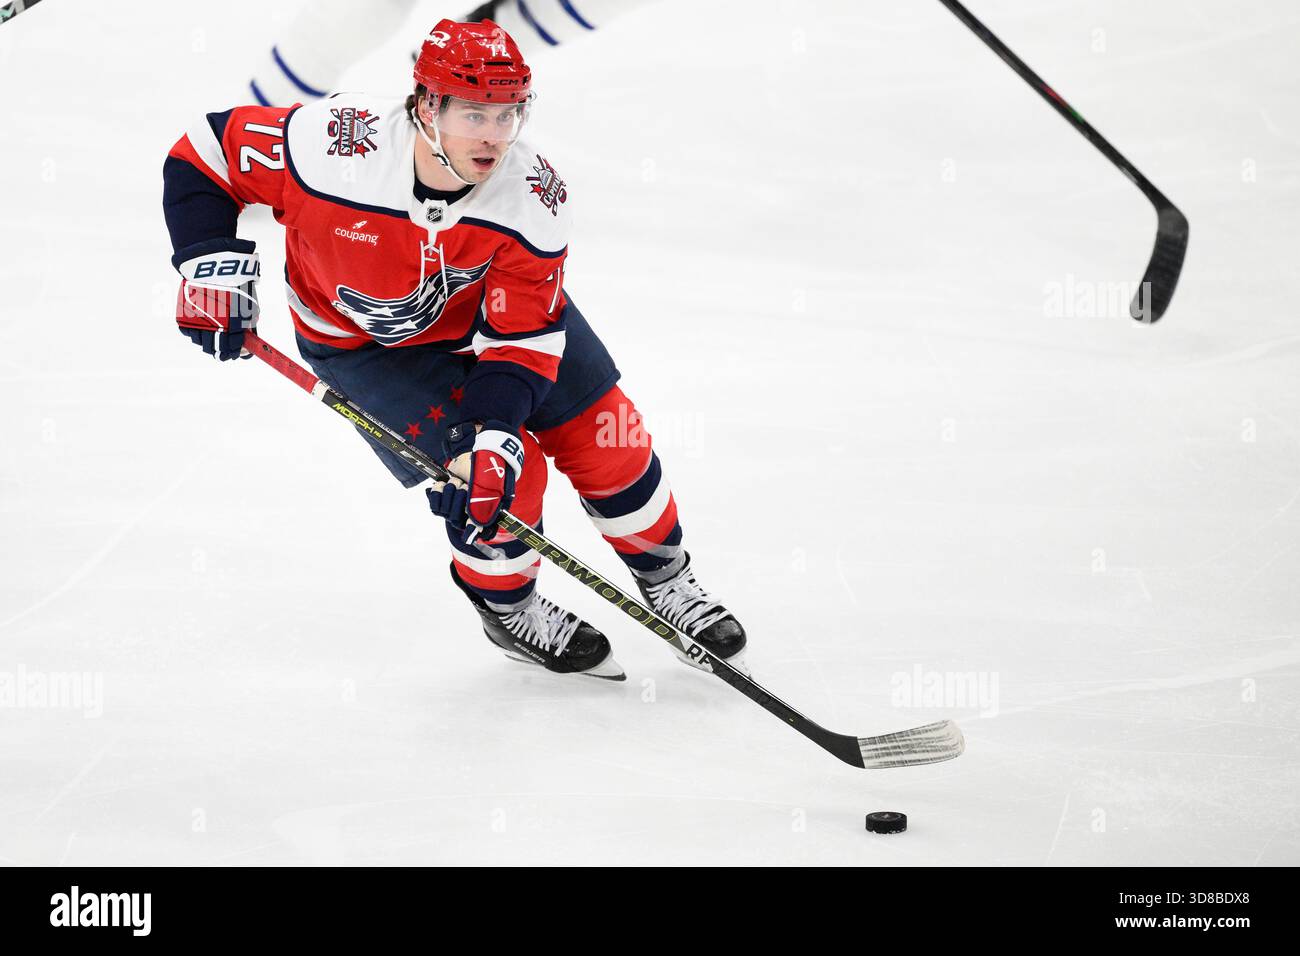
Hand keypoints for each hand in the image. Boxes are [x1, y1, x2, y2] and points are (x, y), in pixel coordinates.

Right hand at [173, 239, 259, 360]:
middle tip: (224, 351)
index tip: (237, 352)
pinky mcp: (184, 315)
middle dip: (221, 352)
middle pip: (215, 350)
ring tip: (212, 336)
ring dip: (207, 342)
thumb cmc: (236, 286)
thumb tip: (246, 342)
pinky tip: (201, 327)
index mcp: (233, 326)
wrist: (213, 268)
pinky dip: (194, 332)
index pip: (233, 349)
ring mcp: (197, 321)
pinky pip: (188, 332)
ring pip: (200, 342)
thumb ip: (248, 326)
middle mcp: (213, 326)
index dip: (236, 353)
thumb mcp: (249, 307)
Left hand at [425, 420, 524, 543]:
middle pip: (454, 518)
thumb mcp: (489, 488)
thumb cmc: (487, 469)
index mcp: (483, 515)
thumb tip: (470, 536)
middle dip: (459, 498)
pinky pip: (434, 504)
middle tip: (466, 485)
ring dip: (450, 491)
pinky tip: (442, 483)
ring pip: (444, 511)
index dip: (468, 530)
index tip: (467, 529)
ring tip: (459, 480)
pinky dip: (437, 491)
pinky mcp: (443, 497)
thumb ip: (481, 512)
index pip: (472, 532)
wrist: (476, 451)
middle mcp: (468, 513)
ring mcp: (454, 505)